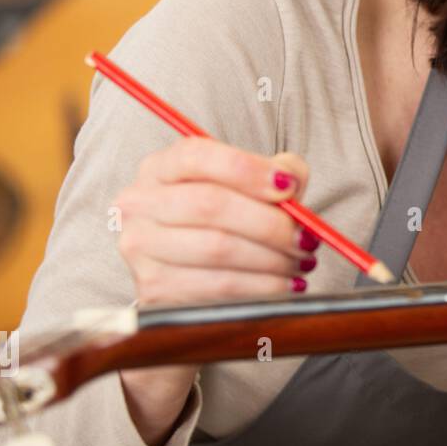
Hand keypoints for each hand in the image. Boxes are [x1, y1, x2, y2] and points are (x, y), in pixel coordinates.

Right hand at [112, 136, 317, 305]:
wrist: (195, 264)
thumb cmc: (231, 214)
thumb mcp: (253, 181)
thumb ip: (280, 171)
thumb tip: (290, 184)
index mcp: (162, 166)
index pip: (198, 156)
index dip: (248, 169)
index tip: (289, 188)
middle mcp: (139, 202)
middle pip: (209, 205)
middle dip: (269, 224)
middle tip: (307, 238)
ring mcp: (140, 247)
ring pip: (217, 249)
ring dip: (272, 260)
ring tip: (301, 263)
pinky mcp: (152, 289)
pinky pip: (217, 288)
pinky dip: (261, 288)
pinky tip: (284, 285)